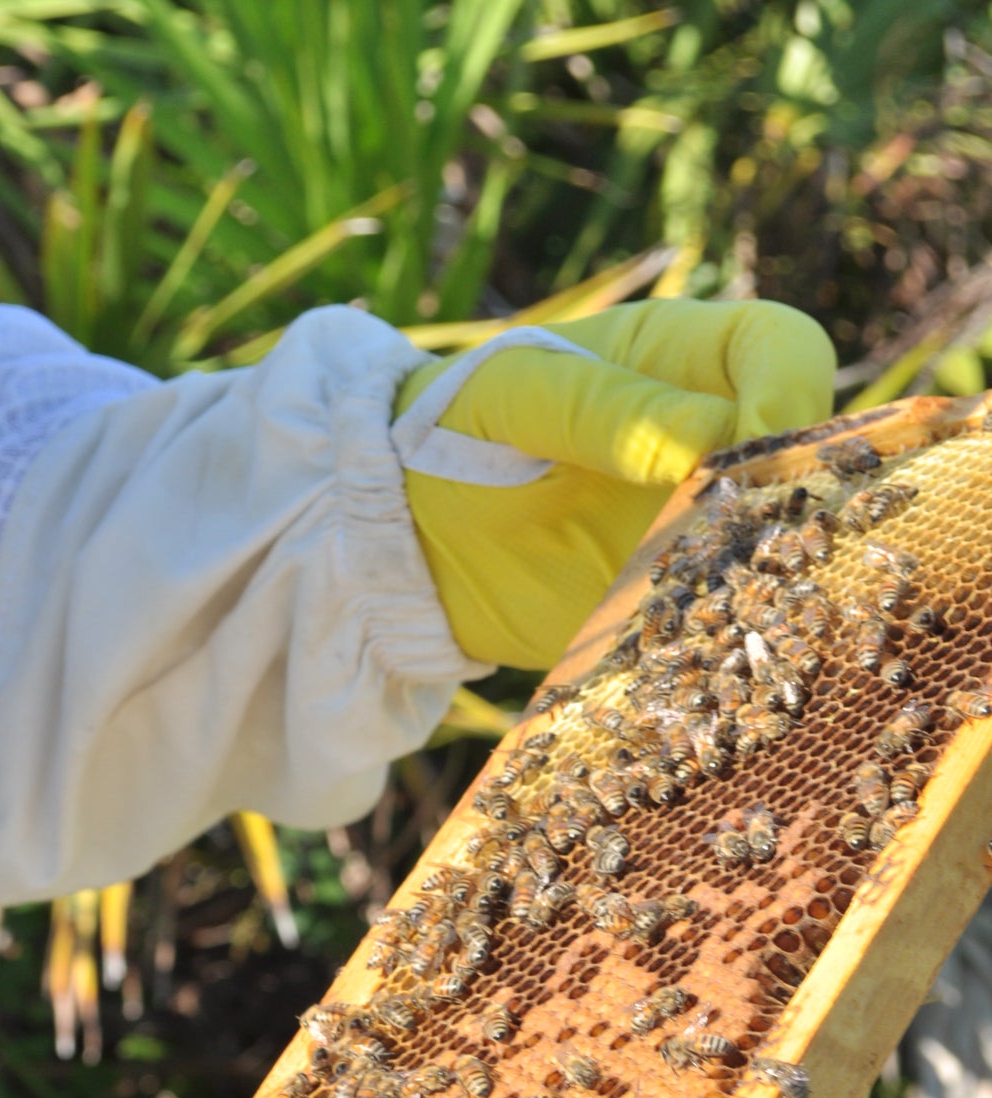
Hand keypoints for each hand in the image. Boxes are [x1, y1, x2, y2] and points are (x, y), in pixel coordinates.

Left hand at [396, 298, 836, 669]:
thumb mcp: (517, 400)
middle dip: (792, 491)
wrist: (399, 529)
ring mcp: (695, 524)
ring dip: (765, 569)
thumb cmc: (453, 430)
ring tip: (716, 590)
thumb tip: (715, 440)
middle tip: (744, 531)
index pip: (779, 351)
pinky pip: (717, 617)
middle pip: (800, 452)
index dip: (789, 390)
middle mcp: (707, 442)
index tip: (755, 443)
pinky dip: (716, 632)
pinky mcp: (668, 601)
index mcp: (680, 360)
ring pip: (776, 542)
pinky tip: (688, 643)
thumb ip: (607, 413)